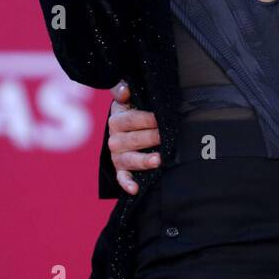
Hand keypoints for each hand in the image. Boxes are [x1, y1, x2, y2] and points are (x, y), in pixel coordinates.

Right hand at [107, 80, 161, 194]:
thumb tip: (124, 89)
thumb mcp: (129, 99)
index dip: (146, 119)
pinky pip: (122, 177)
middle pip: (132, 140)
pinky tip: (135, 189)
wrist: (127, 130)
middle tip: (164, 137)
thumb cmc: (134, 111)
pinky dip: (127, 183)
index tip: (160, 119)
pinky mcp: (121, 169)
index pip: (130, 119)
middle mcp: (114, 139)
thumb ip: (123, 90)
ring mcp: (117, 156)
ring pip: (128, 159)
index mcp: (117, 120)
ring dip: (142, 160)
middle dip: (150, 138)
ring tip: (158, 160)